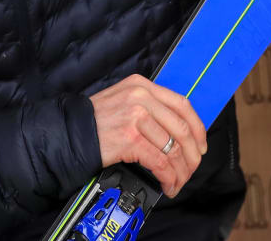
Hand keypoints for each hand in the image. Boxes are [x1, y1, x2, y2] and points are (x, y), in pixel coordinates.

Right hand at [89, 74, 207, 197]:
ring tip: (177, 182)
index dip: (197, 128)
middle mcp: (141, 96)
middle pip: (181, 128)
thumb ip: (149, 106)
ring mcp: (136, 116)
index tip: (201, 144)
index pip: (182, 104)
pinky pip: (160, 162)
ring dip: (180, 171)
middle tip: (191, 169)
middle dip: (192, 154)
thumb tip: (176, 131)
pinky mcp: (130, 138)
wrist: (69, 131)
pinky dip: (168, 177)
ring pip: (173, 148)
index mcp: (142, 85)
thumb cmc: (95, 121)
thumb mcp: (124, 100)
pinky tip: (167, 185)